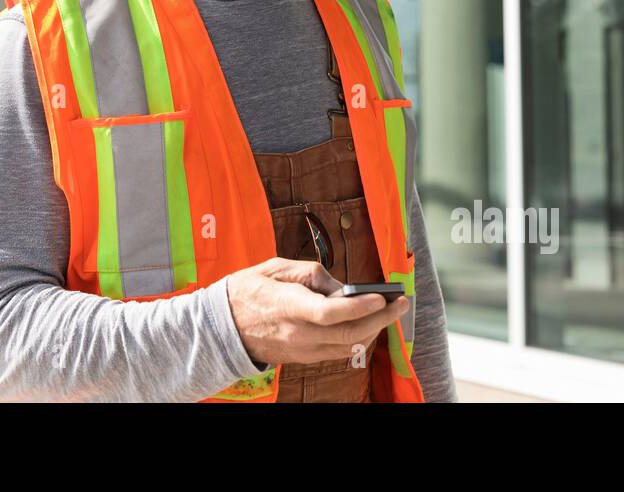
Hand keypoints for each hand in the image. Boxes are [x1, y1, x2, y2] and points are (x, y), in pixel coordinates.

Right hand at [224, 257, 410, 366]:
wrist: (223, 326)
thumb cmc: (248, 290)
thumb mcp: (276, 267)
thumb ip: (312, 273)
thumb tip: (342, 286)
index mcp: (288, 306)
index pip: (331, 313)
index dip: (360, 307)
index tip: (382, 297)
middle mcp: (298, 333)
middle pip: (349, 334)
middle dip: (381, 319)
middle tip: (400, 304)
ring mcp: (302, 349)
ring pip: (349, 347)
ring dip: (374, 330)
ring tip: (388, 312)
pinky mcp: (304, 357)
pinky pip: (339, 352)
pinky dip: (358, 338)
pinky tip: (367, 324)